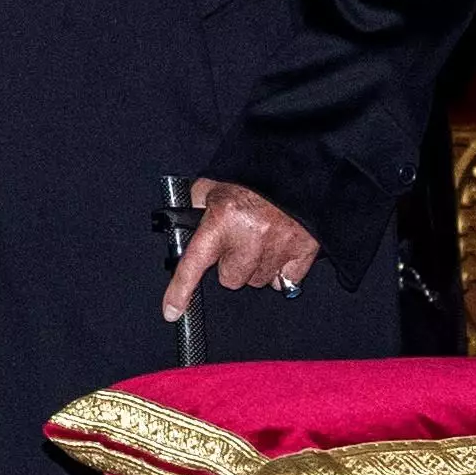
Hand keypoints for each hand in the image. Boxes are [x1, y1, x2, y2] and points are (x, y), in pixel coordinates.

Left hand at [162, 180, 321, 321]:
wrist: (296, 163)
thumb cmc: (253, 175)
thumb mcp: (213, 185)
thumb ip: (197, 206)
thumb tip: (186, 224)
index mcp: (222, 219)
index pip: (193, 264)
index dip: (180, 292)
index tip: (172, 311)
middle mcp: (249, 237)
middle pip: (230, 279)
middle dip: (231, 265)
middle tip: (238, 242)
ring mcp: (278, 247)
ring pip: (258, 281)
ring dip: (255, 267)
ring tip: (260, 241)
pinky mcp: (303, 250)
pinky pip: (286, 281)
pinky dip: (281, 271)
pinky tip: (278, 250)